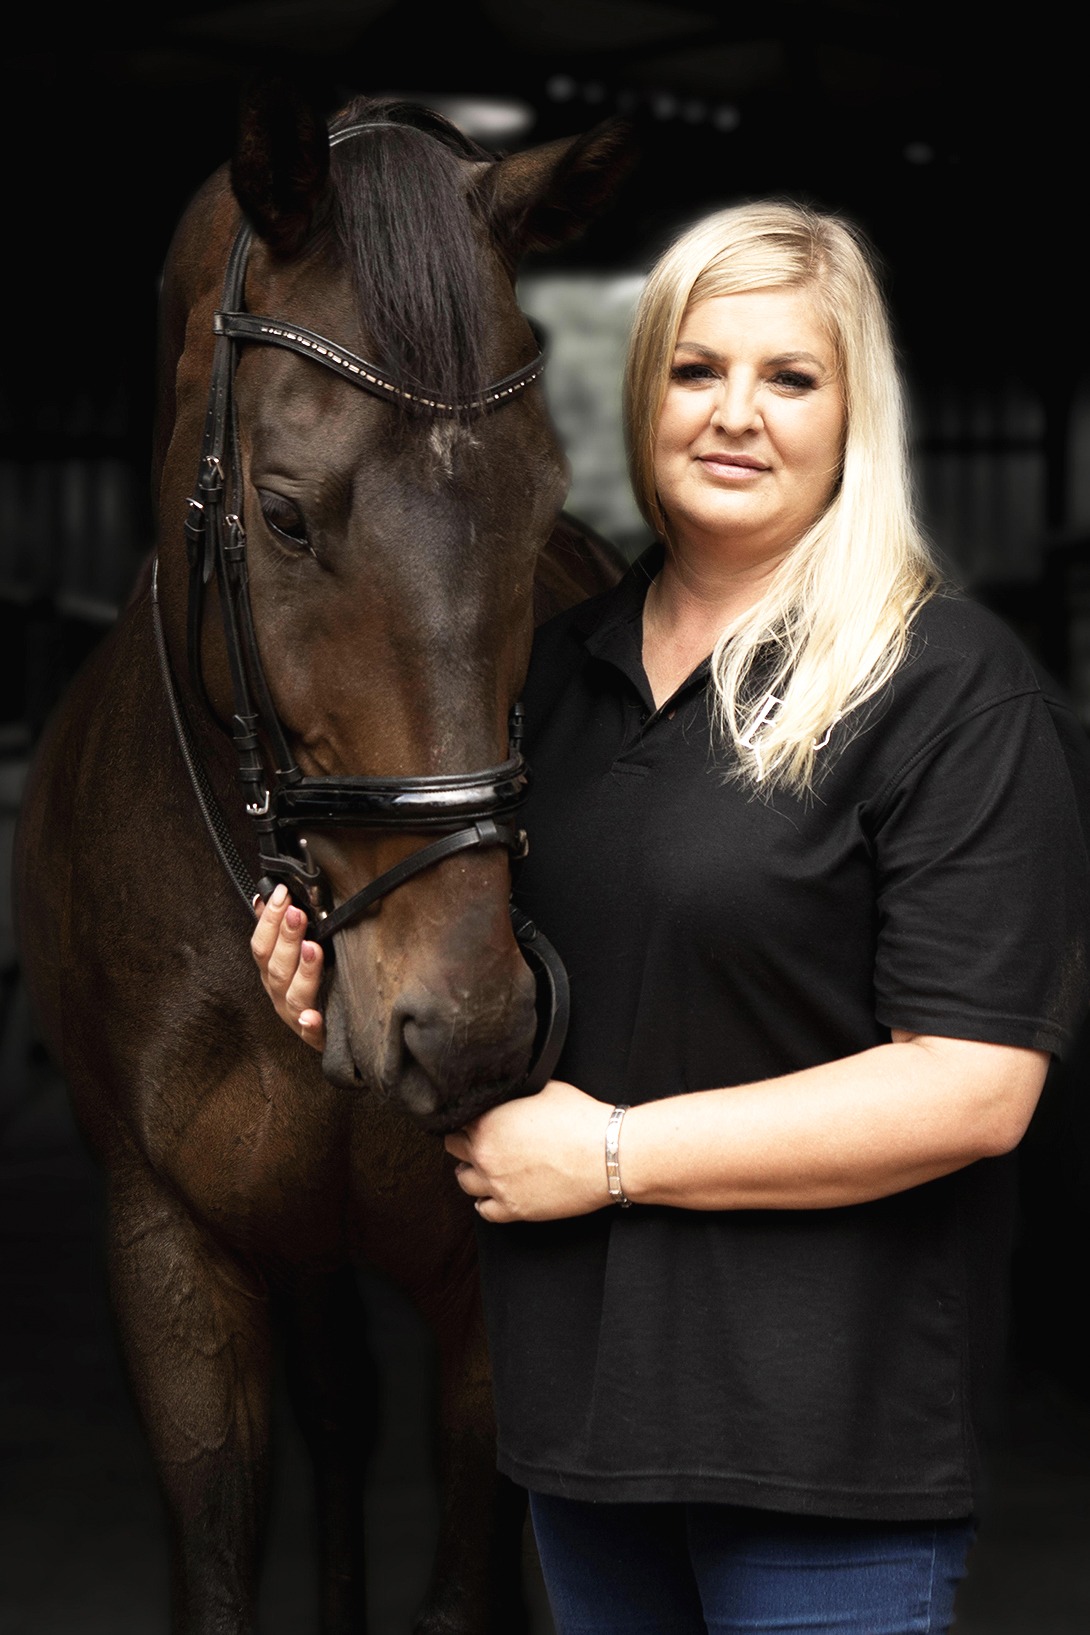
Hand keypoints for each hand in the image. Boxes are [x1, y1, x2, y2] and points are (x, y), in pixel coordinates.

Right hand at [250, 884, 326, 1050]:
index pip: (262, 945)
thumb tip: (265, 897)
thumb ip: (278, 930)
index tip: (282, 894)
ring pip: (294, 994)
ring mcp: (296, 1016)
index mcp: (272, 973)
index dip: (269, 919)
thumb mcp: (292, 956)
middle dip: (286, 938)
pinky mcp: (315, 1036)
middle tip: (297, 913)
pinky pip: (310, 1033)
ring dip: (303, 970)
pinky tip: (311, 1017)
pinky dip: (309, 1024)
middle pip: (276, 967)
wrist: (332, 1031)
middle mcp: (279, 994)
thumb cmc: (310, 988)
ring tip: (312, 949)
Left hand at [443, 1080, 612, 1222]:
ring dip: (470, 1169)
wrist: (607, 1155)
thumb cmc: (580, 1119)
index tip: (474, 1115)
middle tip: (477, 1136)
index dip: (466, 1114)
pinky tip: (490, 1193)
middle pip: (454, 1146)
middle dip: (464, 1139)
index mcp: (487, 1122)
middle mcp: (485, 1155)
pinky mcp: (515, 1209)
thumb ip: (515, 1092)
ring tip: (481, 1164)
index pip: (457, 1117)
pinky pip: (484, 1210)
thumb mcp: (543, 1088)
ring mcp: (498, 1185)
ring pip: (464, 1180)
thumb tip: (507, 1091)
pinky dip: (484, 1201)